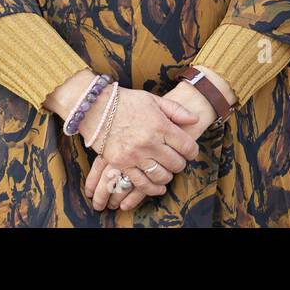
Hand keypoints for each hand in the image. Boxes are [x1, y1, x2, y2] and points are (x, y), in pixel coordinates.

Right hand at [85, 70, 234, 211]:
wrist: (95, 107)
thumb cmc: (126, 101)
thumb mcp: (153, 100)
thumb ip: (176, 110)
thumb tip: (195, 120)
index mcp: (161, 125)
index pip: (187, 146)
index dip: (192, 151)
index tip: (190, 151)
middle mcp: (150, 143)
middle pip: (176, 163)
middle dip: (180, 163)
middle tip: (177, 159)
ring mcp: (135, 155)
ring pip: (161, 176)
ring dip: (168, 176)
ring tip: (167, 171)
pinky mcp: (122, 165)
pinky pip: (142, 184)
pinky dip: (153, 189)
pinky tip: (158, 188)